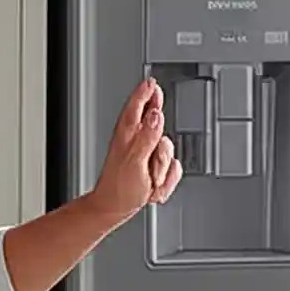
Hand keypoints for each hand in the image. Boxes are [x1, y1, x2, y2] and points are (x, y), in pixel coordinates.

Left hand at [87, 77, 182, 221]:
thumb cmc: (120, 187)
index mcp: (127, 133)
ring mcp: (146, 153)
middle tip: (158, 144)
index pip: (138, 105)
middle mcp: (136, 140)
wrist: (117, 207)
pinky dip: (166, 178)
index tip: (152, 82)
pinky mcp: (154, 166)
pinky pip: (172, 167)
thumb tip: (156, 114)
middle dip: (160, 138)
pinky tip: (154, 184)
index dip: (146, 92)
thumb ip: (148, 135)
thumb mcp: (135, 159)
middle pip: (157, 124)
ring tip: (150, 177)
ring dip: (162, 166)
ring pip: (168, 148)